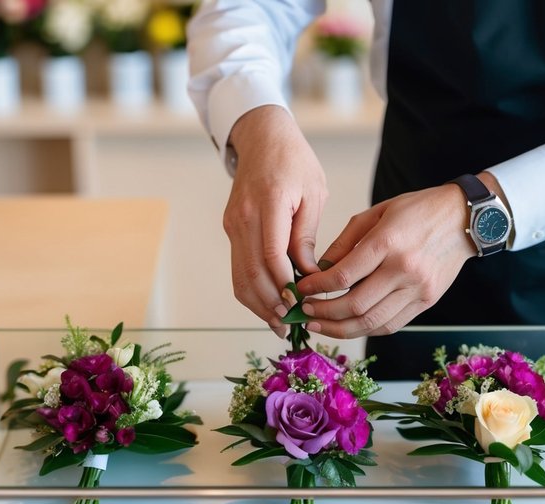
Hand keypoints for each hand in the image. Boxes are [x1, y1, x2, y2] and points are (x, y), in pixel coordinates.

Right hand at [224, 105, 328, 330]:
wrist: (262, 137)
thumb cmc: (294, 161)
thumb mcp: (313, 193)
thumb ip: (307, 236)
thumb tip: (308, 275)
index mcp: (268, 203)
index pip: (270, 254)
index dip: (283, 285)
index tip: (298, 303)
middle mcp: (243, 217)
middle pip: (250, 273)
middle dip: (269, 304)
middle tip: (289, 324)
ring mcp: (232, 225)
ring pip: (239, 276)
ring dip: (258, 304)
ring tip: (279, 323)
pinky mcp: (231, 230)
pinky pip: (238, 268)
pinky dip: (251, 290)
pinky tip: (269, 304)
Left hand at [293, 177, 495, 337]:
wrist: (465, 219)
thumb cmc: (419, 210)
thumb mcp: (377, 213)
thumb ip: (346, 242)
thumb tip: (320, 269)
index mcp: (388, 242)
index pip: (344, 276)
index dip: (317, 288)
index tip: (302, 290)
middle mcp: (404, 269)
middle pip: (355, 305)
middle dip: (324, 313)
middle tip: (305, 313)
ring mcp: (418, 289)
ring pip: (372, 322)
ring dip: (340, 328)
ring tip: (320, 326)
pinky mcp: (427, 302)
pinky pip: (391, 325)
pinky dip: (366, 329)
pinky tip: (348, 325)